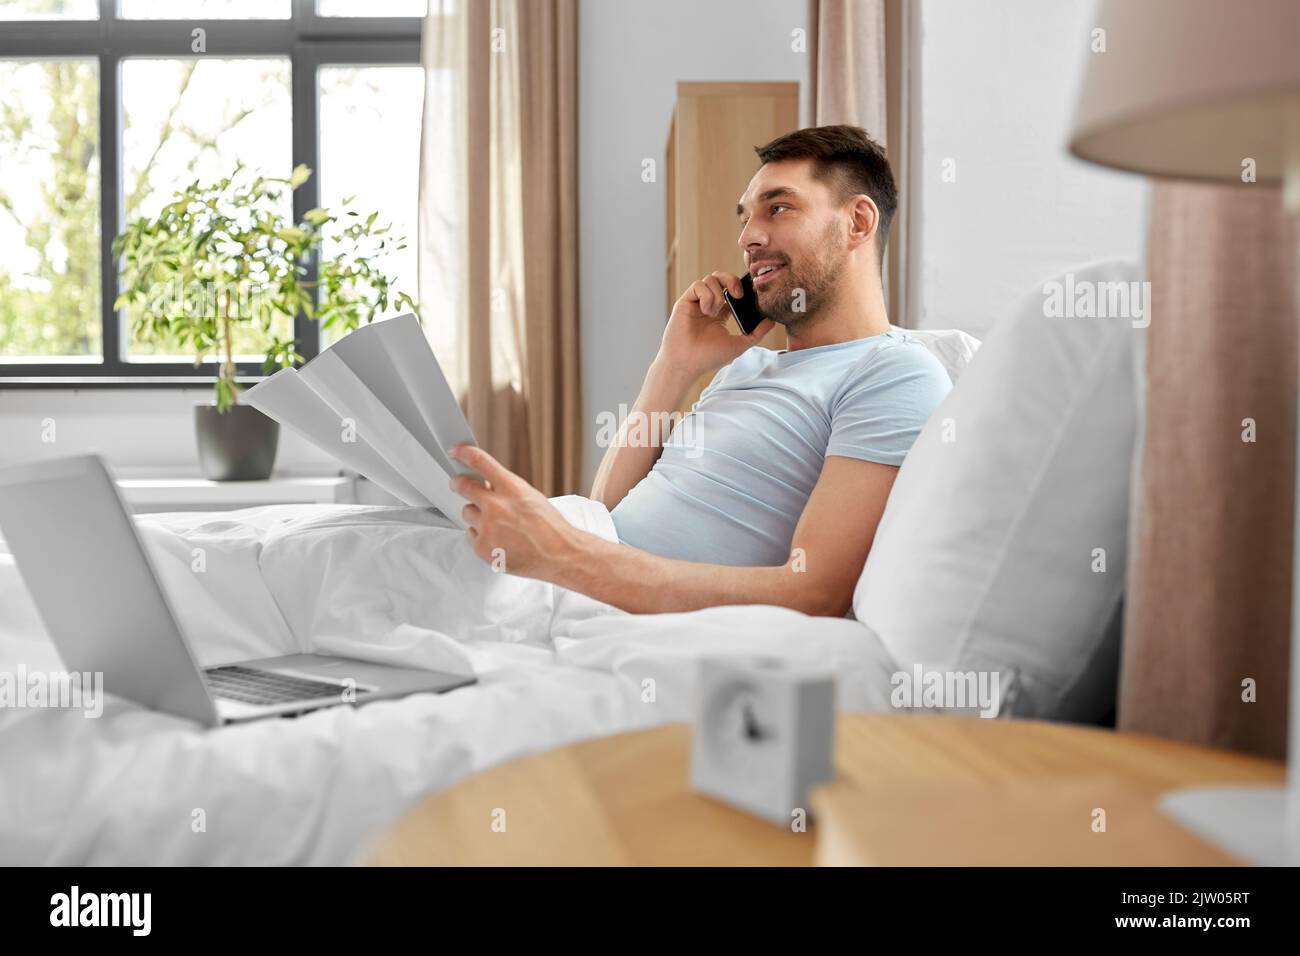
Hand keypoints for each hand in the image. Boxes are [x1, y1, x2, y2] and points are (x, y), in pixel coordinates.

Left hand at [448, 443, 582, 578]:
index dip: (463, 453)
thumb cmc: (550, 527)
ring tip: (497, 524)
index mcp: (512, 488)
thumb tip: (485, 484)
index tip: (456, 451)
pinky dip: (481, 536)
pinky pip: (470, 534)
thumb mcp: (530, 497)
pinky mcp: (482, 547)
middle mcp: (496, 506)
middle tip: (457, 484)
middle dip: (458, 483)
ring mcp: (487, 527)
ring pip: (467, 512)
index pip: (479, 461)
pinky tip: (498, 539)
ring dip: (477, 515)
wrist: (559, 555)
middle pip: (462, 485)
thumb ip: (506, 489)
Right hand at [659, 271, 773, 379]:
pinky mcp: (685, 301)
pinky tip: (707, 310)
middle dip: (732, 281)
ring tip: (714, 312)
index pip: (733, 291)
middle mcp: (708, 305)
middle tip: (738, 295)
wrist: (687, 363)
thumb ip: (757, 333)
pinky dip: (706, 295)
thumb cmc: (708, 357)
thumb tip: (773, 321)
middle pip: (722, 279)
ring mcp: (696, 302)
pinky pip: (698, 285)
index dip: (742, 288)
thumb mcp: (739, 345)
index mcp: (721, 314)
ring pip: (710, 279)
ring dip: (718, 294)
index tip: (751, 293)